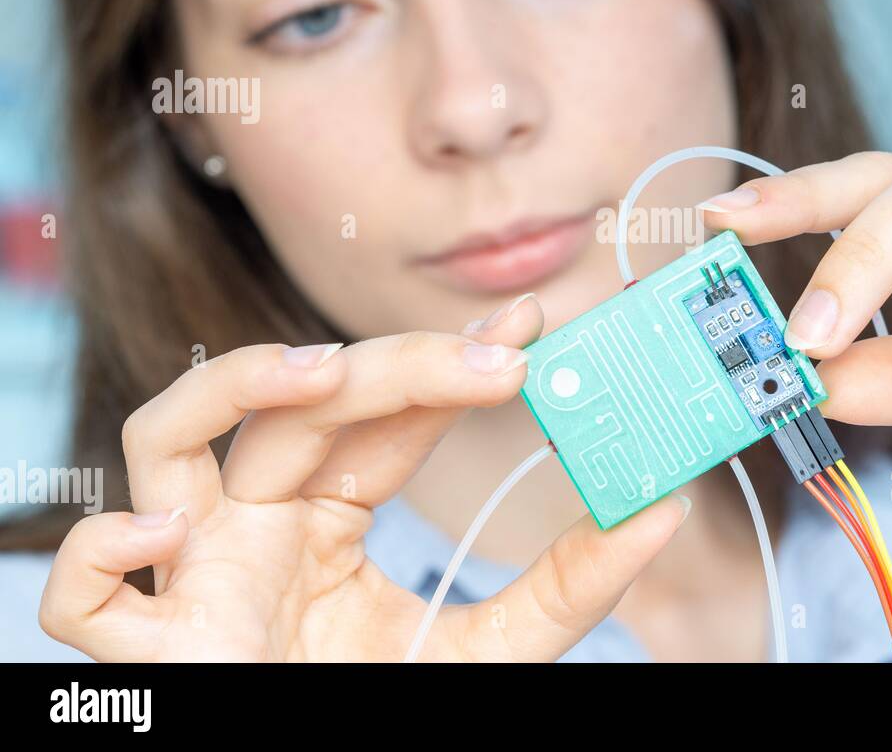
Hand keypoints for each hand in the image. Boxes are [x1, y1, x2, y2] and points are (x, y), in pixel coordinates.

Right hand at [39, 296, 689, 660]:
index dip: (447, 361)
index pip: (381, 415)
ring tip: (328, 374)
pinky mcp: (140, 646)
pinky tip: (173, 538)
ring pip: (166, 439)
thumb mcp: (492, 647)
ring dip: (234, 388)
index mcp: (322, 524)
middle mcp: (251, 528)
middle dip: (394, 366)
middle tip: (500, 359)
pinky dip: (101, 552)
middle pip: (299, 409)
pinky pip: (80, 588)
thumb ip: (569, 584)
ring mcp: (187, 575)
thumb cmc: (375, 713)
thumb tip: (664, 507)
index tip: (528, 325)